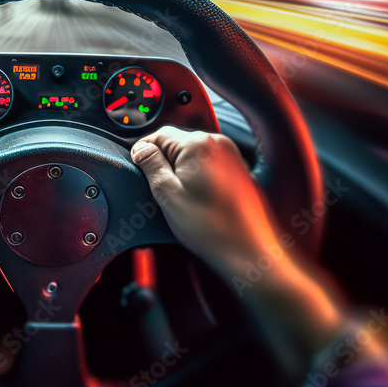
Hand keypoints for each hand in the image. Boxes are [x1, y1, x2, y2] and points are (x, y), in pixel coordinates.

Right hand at [131, 127, 346, 371]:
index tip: (139, 171)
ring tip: (180, 201)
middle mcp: (218, 144)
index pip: (159, 134)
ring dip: (179, 173)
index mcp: (198, 145)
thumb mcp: (168, 194)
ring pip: (191, 156)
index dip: (144, 153)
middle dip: (163, 164)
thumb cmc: (212, 229)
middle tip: (160, 192)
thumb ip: (150, 164)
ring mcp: (231, 156)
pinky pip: (207, 166)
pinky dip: (196, 178)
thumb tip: (140, 148)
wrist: (248, 252)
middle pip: (176, 143)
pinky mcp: (237, 171)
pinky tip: (196, 202)